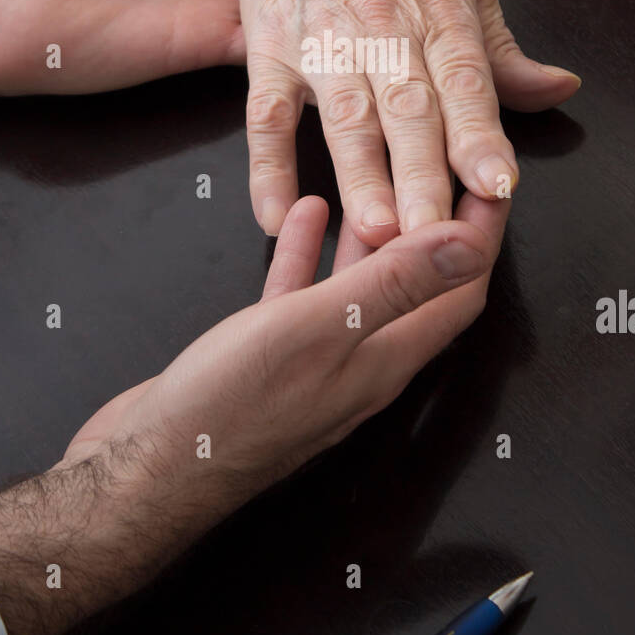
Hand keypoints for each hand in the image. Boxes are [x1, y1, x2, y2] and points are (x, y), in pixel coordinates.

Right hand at [62, 187, 507, 518]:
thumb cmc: (231, 407)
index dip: (481, 236)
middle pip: (416, 285)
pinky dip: (311, 255)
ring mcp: (315, 362)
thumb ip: (395, 284)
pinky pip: (304, 297)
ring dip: (370, 233)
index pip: (459, 291)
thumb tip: (470, 243)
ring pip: (359, 286)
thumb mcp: (322, 329)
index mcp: (387, 359)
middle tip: (432, 165)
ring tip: (371, 177)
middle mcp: (362, 362)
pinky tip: (305, 215)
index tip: (488, 180)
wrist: (147, 469)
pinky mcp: (269, 359)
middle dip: (430, 224)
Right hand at [199, 0, 579, 243]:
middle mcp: (381, 26)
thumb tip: (559, 88)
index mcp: (437, 8)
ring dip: (360, 177)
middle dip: (424, 179)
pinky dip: (268, 168)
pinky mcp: (268, 52)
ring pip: (344, 117)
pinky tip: (277, 216)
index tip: (498, 185)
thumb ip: (502, 48)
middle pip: (408, 109)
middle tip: (436, 240)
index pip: (464, 79)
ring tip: (376, 233)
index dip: (481, 135)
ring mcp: (321, 41)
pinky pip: (265, 117)